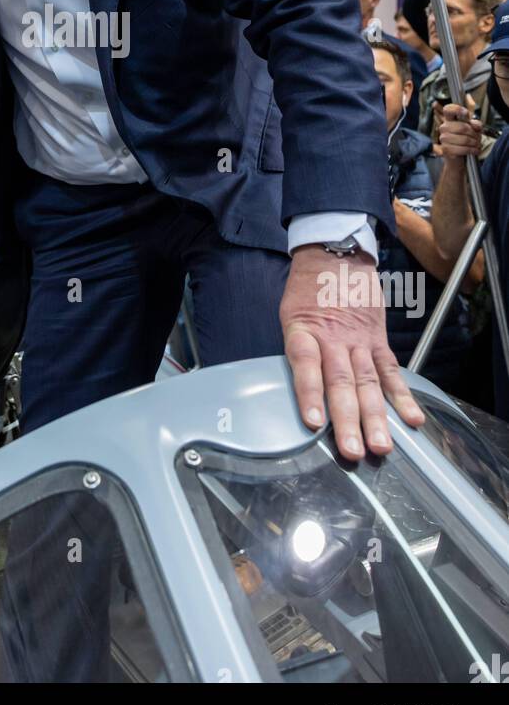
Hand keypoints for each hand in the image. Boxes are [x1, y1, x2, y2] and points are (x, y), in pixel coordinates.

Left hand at [280, 245, 424, 459]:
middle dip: (348, 420)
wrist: (335, 254)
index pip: (306, 366)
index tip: (314, 423)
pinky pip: (391, 370)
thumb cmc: (307, 289)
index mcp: (305, 331)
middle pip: (342, 383)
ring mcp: (360, 340)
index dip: (310, 395)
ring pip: (369, 383)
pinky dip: (402, 396)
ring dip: (376, 417)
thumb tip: (302, 390)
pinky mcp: (378, 339)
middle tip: (354, 451)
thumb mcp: (291, 314)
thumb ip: (299, 351)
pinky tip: (412, 418)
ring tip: (382, 446)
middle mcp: (334, 339)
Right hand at [431, 93, 473, 151]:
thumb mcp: (473, 129)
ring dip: (474, 143)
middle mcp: (444, 127)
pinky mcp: (446, 149)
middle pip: (462, 127)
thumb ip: (475, 124)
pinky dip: (472, 150)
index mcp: (449, 119)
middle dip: (474, 134)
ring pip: (464, 139)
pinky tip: (474, 150)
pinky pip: (462, 149)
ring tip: (477, 144)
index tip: (466, 113)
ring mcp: (443, 138)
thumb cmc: (466, 139)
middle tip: (478, 137)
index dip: (457, 109)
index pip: (448, 109)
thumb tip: (475, 124)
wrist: (460, 156)